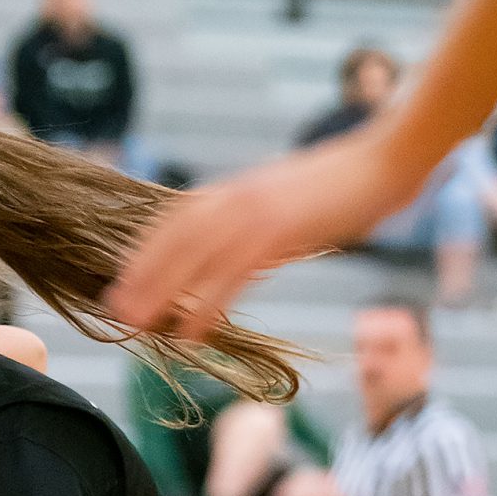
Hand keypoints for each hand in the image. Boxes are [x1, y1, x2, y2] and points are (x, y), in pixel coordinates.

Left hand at [108, 127, 407, 338]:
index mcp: (236, 189)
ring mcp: (255, 211)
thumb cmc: (342, 189)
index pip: (175, 219)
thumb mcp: (287, 206)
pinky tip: (191, 332)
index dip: (144, 252)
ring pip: (192, 256)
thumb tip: (235, 259)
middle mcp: (236, 195)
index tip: (120, 281)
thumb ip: (256, 227)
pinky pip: (231, 274)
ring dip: (160, 293)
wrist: (383, 163)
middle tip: (113, 310)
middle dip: (140, 276)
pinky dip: (206, 305)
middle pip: (173, 238)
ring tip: (137, 326)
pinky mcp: (278, 230)